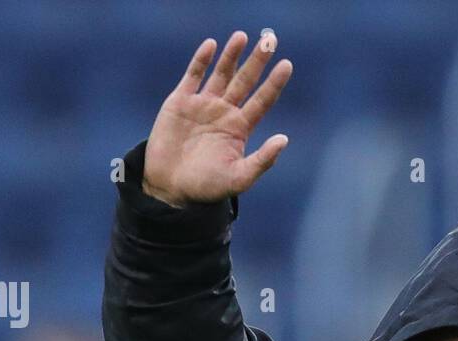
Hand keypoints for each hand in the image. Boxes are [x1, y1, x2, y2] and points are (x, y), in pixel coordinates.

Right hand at [142, 30, 292, 206]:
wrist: (170, 188)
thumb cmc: (206, 187)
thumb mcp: (239, 178)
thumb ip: (262, 160)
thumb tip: (284, 139)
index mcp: (240, 128)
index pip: (262, 100)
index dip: (274, 83)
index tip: (287, 65)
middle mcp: (224, 112)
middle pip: (245, 80)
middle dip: (257, 61)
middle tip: (271, 39)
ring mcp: (203, 105)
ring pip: (221, 73)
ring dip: (232, 55)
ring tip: (243, 36)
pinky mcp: (180, 102)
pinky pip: (193, 75)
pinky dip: (201, 60)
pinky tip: (212, 45)